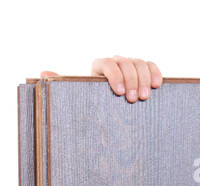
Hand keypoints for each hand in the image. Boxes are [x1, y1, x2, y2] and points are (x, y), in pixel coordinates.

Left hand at [40, 56, 162, 101]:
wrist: (108, 108)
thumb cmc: (91, 102)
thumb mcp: (77, 94)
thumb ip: (62, 84)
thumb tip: (42, 74)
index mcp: (98, 67)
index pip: (107, 63)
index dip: (115, 76)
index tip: (119, 93)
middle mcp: (115, 62)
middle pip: (126, 63)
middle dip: (131, 81)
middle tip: (134, 100)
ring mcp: (130, 65)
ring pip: (139, 63)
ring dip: (144, 80)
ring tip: (144, 98)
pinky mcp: (143, 70)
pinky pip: (151, 65)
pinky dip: (155, 73)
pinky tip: (157, 85)